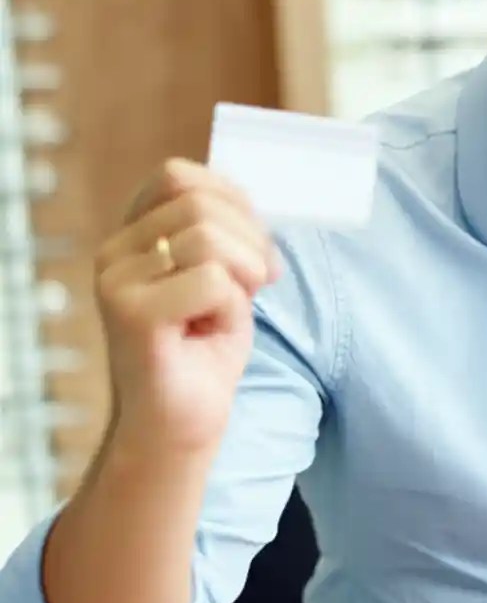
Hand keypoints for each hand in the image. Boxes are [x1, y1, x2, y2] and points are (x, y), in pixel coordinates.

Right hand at [96, 158, 278, 454]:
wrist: (181, 425)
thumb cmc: (204, 353)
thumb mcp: (227, 279)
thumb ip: (228, 235)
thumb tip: (254, 205)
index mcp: (133, 234)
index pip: (180, 177)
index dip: (233, 203)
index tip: (255, 251)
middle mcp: (114, 251)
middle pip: (199, 203)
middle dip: (250, 243)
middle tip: (256, 287)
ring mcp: (115, 280)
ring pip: (207, 238)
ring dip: (242, 278)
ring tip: (226, 314)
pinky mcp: (130, 311)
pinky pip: (210, 281)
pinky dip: (230, 309)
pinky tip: (210, 335)